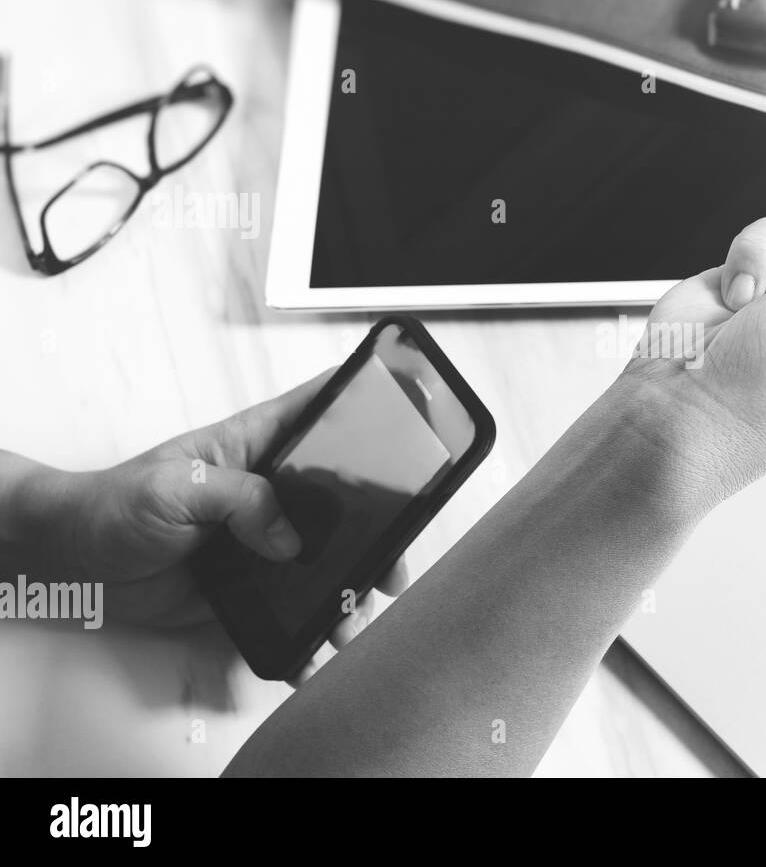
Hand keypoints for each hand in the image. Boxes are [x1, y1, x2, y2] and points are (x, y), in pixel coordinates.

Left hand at [59, 372, 408, 654]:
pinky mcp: (249, 586)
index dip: (363, 404)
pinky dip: (306, 631)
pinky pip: (289, 608)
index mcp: (257, 447)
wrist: (72, 564)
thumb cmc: (115, 503)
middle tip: (390, 562)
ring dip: (345, 590)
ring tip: (350, 619)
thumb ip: (239, 500)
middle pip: (341, 499)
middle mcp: (269, 492)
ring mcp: (263, 539)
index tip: (407, 410)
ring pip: (324, 559)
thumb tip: (289, 540)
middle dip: (376, 530)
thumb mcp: (177, 486)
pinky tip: (314, 647)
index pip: (319, 411)